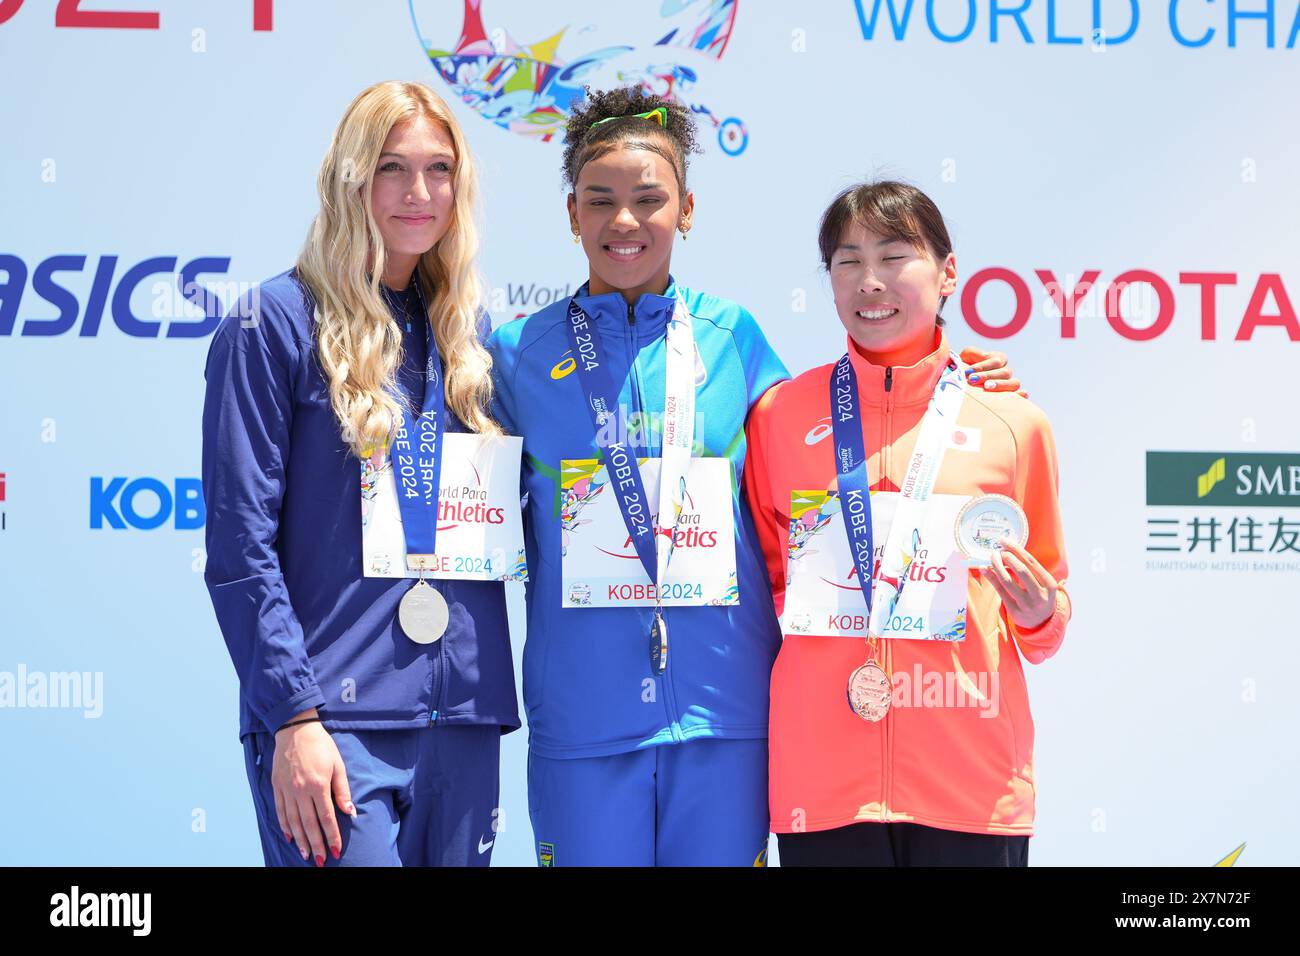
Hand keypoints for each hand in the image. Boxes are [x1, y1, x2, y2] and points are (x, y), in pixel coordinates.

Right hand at [272, 711, 354, 866]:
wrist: (295, 730)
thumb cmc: (321, 746)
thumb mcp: (338, 765)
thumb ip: (342, 790)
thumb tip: (350, 812)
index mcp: (319, 785)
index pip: (326, 817)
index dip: (331, 836)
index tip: (335, 850)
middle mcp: (301, 790)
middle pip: (309, 824)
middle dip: (317, 844)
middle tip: (321, 860)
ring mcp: (287, 790)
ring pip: (294, 822)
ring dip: (301, 840)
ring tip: (307, 854)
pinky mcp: (277, 787)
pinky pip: (281, 811)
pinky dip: (285, 826)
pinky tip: (290, 837)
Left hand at [959, 346, 1025, 396]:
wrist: (958, 386)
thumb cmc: (963, 371)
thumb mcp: (965, 357)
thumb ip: (973, 352)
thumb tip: (985, 356)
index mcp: (998, 359)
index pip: (997, 360)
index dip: (983, 366)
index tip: (968, 372)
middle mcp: (1005, 372)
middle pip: (1005, 372)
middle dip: (988, 376)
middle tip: (973, 380)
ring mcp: (1009, 385)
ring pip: (1014, 383)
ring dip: (1001, 385)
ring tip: (986, 387)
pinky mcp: (1009, 398)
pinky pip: (1019, 396)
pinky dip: (1020, 396)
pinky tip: (1019, 395)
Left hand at [981, 539, 1057, 629]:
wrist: (1042, 623)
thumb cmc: (1040, 596)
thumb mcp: (1044, 583)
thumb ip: (1032, 569)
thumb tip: (1011, 549)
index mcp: (1049, 584)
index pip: (1031, 562)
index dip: (1016, 550)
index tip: (1004, 541)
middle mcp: (1040, 594)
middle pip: (1021, 571)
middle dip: (1007, 557)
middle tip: (998, 551)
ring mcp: (1027, 604)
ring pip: (1008, 581)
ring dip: (997, 566)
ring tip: (992, 557)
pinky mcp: (1015, 611)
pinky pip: (1000, 591)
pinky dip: (991, 578)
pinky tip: (984, 569)